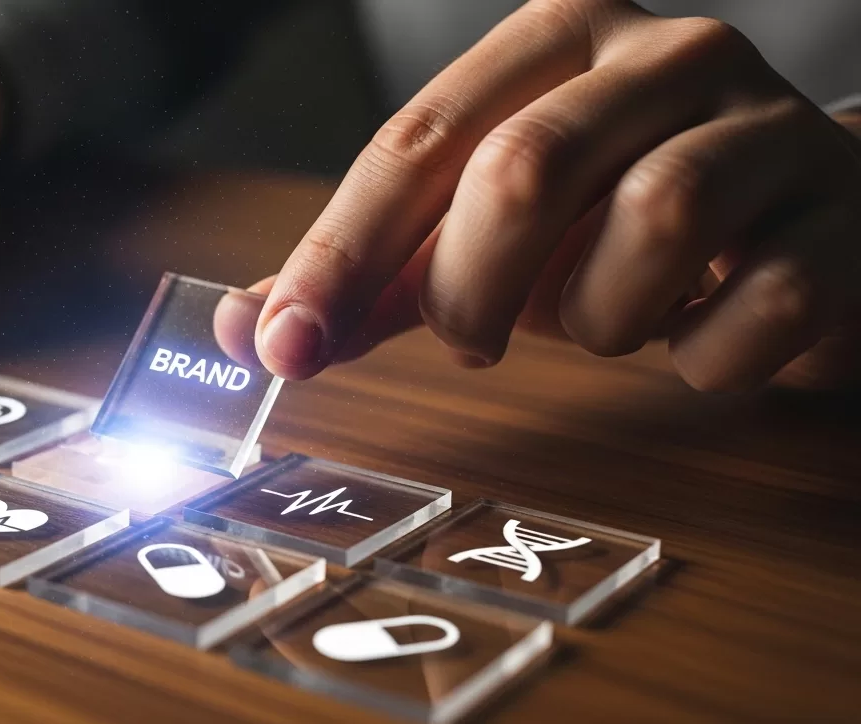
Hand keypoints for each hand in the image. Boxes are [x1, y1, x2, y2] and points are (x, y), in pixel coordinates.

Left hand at [255, 0, 860, 390]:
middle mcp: (665, 54)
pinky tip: (704, 336)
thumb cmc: (621, 223)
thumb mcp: (489, 234)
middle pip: (523, 169)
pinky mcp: (840, 216)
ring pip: (649, 228)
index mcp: (557, 36)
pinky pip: (748, 312)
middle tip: (474, 343)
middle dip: (470, 290)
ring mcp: (767, 125)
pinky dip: (702, 359)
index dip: (341, 256)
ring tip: (611, 319)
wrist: (812, 225)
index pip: (416, 142)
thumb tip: (250, 330)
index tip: (284, 348)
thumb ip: (378, 274)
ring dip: (599, 319)